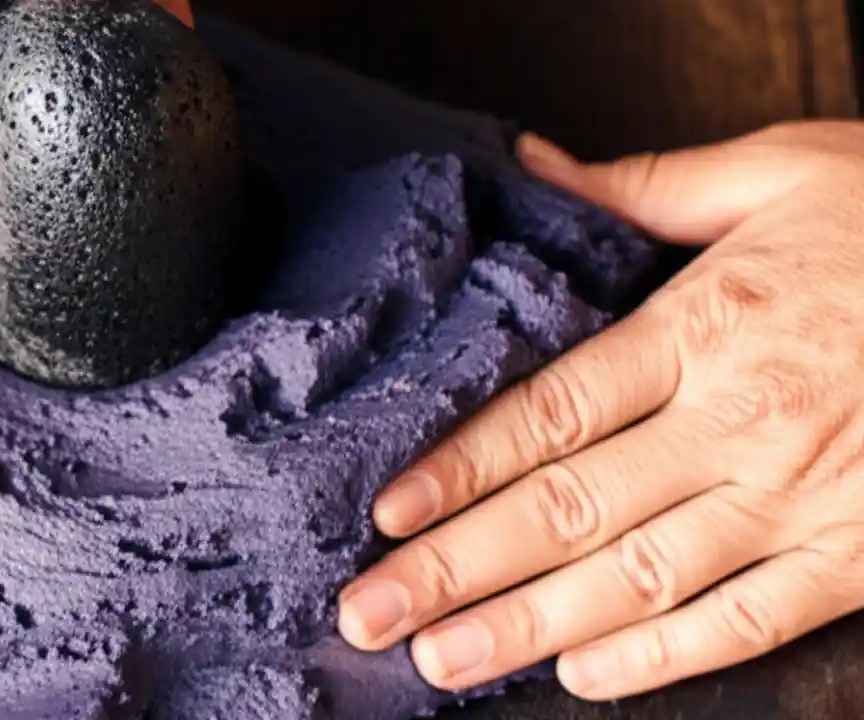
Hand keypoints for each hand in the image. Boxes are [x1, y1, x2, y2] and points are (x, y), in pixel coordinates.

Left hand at [337, 120, 863, 700]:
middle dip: (457, 567)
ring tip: (440, 659)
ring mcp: (800, 496)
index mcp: (704, 326)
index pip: (548, 412)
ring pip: (639, 578)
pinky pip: (749, 619)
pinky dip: (663, 654)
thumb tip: (533, 161)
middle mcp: (739, 419)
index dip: (457, 468)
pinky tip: (584, 674)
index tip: (386, 514)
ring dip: (527, 625)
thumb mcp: (778, 172)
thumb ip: (642, 186)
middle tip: (370, 612)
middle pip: (568, 508)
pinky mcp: (859, 554)